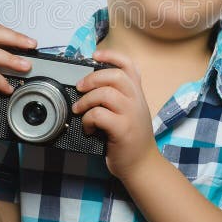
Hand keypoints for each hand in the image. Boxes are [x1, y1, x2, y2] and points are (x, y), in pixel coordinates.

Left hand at [72, 48, 159, 178]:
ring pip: (105, 94)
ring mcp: (131, 115)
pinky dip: (87, 119)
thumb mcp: (131, 113)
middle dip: (92, 78)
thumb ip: (119, 98)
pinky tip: (87, 128)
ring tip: (79, 110)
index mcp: (137, 94)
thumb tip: (90, 85)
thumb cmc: (131, 139)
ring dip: (86, 100)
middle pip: (115, 76)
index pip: (129, 65)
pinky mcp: (122, 130)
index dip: (111, 55)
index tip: (95, 55)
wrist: (142, 165)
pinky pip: (99, 115)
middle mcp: (136, 101)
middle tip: (80, 87)